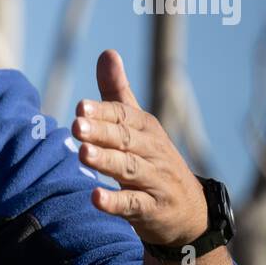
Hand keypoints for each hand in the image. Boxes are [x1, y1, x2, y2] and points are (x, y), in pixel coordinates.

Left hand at [72, 49, 207, 247]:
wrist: (189, 212)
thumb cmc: (153, 161)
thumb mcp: (137, 127)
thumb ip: (117, 93)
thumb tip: (106, 52)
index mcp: (146, 130)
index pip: (125, 116)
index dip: (104, 112)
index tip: (80, 107)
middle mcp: (152, 152)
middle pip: (127, 140)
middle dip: (102, 132)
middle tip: (77, 125)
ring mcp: (155, 181)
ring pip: (130, 169)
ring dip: (106, 161)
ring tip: (82, 153)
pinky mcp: (152, 210)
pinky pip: (134, 204)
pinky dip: (115, 202)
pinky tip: (95, 197)